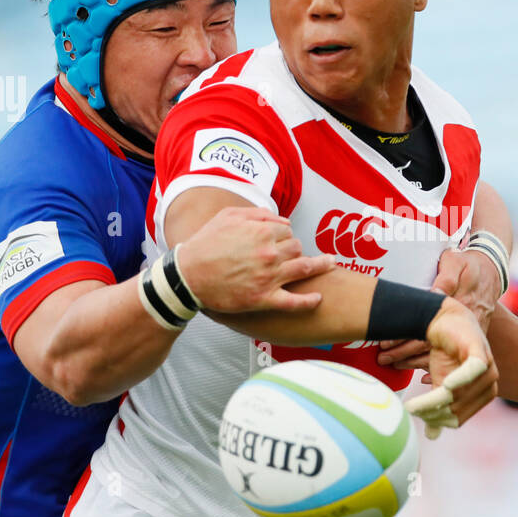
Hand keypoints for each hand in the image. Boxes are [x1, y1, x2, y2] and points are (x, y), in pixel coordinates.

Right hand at [177, 207, 335, 312]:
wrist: (187, 275)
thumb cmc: (205, 244)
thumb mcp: (228, 216)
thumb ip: (258, 214)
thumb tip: (282, 219)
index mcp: (263, 232)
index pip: (288, 231)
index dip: (285, 236)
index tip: (282, 241)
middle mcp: (270, 254)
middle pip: (297, 248)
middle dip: (296, 250)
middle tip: (292, 254)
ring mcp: (269, 277)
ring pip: (304, 269)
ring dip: (320, 266)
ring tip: (331, 264)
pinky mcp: (263, 299)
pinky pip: (293, 302)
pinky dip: (309, 301)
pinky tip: (318, 298)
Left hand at [376, 248, 500, 369]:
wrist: (491, 271)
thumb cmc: (468, 265)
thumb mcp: (457, 263)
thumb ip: (446, 278)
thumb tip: (433, 293)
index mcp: (458, 305)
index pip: (429, 327)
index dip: (405, 338)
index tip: (385, 343)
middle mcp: (464, 323)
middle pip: (430, 344)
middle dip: (404, 353)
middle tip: (382, 358)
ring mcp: (470, 333)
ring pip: (439, 353)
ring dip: (414, 361)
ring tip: (391, 364)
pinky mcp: (472, 338)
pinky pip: (452, 356)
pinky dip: (436, 368)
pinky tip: (423, 376)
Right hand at [404, 298, 498, 436]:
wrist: (444, 322)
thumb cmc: (444, 354)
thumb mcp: (439, 385)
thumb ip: (437, 408)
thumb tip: (431, 436)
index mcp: (482, 395)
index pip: (458, 417)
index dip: (436, 419)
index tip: (417, 416)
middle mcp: (489, 384)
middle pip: (457, 408)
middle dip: (432, 411)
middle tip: (411, 409)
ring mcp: (488, 368)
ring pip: (459, 394)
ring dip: (435, 399)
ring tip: (415, 402)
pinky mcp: (481, 353)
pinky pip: (472, 372)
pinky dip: (457, 380)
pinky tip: (443, 384)